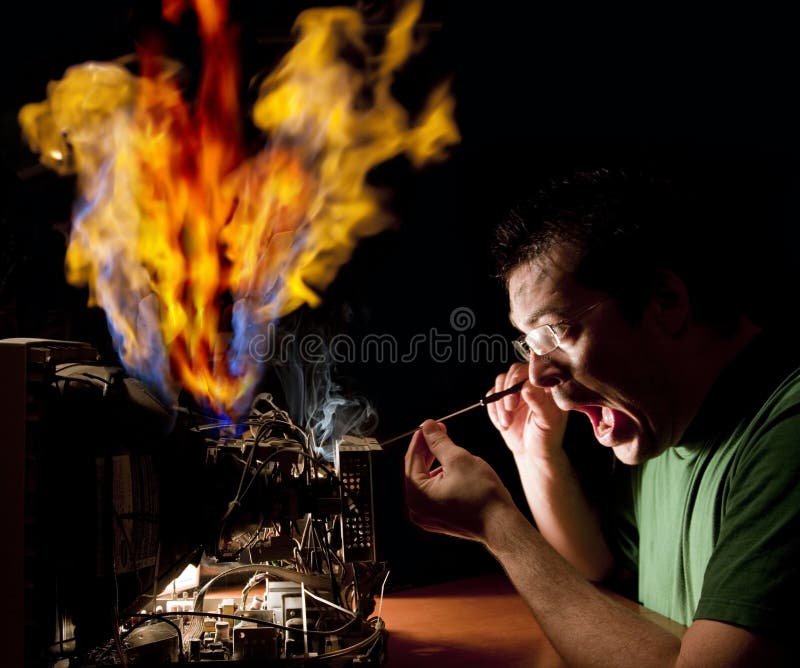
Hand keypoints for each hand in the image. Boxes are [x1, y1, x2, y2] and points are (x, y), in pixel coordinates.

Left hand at [404, 420, 515, 542]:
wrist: (502, 525)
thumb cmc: (483, 496)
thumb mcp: (459, 459)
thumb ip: (439, 441)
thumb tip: (427, 427)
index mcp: (417, 496)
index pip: (412, 459)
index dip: (422, 438)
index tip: (429, 425)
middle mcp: (417, 510)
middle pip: (417, 470)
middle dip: (428, 450)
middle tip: (439, 432)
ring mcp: (428, 517)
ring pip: (426, 481)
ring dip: (435, 463)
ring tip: (448, 449)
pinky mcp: (439, 519)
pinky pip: (433, 493)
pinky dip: (440, 478)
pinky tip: (451, 468)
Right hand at [487, 363, 567, 458]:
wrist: (532, 453)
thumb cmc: (546, 438)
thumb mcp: (548, 421)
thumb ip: (540, 403)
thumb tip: (526, 387)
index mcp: (547, 386)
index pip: (533, 370)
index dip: (522, 380)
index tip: (519, 397)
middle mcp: (531, 385)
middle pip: (514, 371)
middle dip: (508, 391)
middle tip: (510, 408)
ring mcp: (516, 391)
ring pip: (501, 381)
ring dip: (500, 403)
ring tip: (506, 422)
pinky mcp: (503, 400)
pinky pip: (492, 394)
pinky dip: (493, 410)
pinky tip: (503, 424)